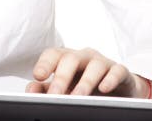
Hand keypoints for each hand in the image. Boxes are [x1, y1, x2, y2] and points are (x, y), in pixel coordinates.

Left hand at [26, 47, 148, 97]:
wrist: (117, 92)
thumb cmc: (85, 87)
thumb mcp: (64, 88)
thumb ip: (46, 89)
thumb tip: (31, 89)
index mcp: (67, 59)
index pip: (53, 54)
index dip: (45, 63)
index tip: (38, 76)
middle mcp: (84, 57)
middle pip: (71, 58)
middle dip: (62, 77)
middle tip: (55, 95)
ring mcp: (103, 63)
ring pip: (94, 65)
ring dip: (85, 82)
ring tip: (78, 97)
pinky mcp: (120, 71)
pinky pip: (117, 71)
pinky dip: (111, 79)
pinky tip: (104, 88)